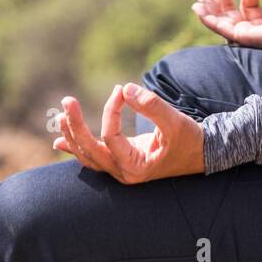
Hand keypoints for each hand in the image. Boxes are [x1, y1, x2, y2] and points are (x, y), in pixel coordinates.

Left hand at [53, 83, 204, 183]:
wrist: (202, 154)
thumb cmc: (190, 139)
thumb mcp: (175, 121)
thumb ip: (151, 105)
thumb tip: (126, 89)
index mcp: (136, 167)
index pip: (111, 138)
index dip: (111, 112)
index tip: (120, 90)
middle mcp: (124, 172)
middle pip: (90, 151)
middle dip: (76, 126)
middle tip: (67, 101)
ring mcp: (121, 169)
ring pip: (88, 156)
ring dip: (73, 136)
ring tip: (61, 117)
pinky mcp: (121, 161)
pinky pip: (94, 157)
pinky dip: (76, 148)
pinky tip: (60, 140)